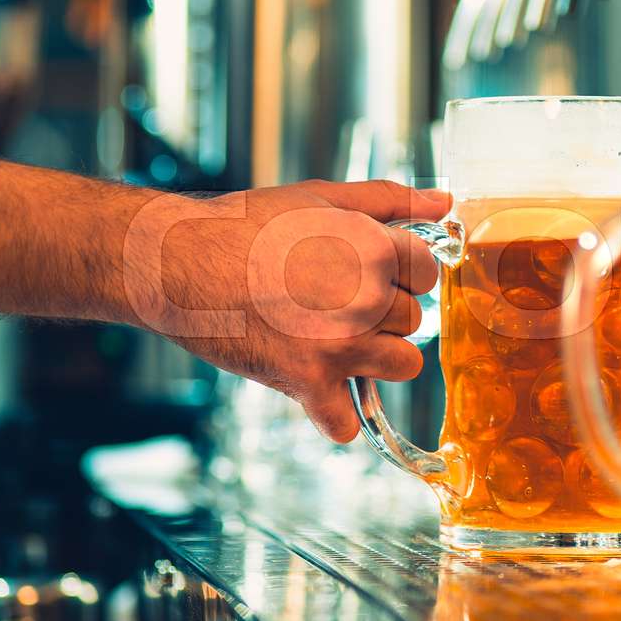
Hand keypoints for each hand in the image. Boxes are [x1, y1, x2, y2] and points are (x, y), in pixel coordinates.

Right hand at [145, 180, 452, 441]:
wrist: (176, 261)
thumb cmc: (247, 226)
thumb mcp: (323, 198)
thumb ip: (390, 200)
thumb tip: (444, 201)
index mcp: (376, 251)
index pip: (427, 275)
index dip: (399, 275)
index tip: (365, 274)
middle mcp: (368, 299)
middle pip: (413, 322)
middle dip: (382, 315)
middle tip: (333, 302)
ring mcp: (340, 345)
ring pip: (402, 366)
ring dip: (374, 360)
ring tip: (330, 340)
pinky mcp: (306, 381)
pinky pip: (346, 422)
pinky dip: (333, 415)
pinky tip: (313, 390)